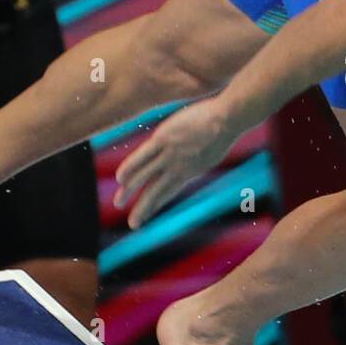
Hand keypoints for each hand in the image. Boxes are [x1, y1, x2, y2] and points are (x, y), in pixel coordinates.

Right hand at [114, 97, 236, 228]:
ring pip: (145, 175)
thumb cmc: (222, 132)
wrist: (226, 121)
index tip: (147, 216)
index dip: (156, 205)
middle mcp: (177, 167)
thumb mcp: (210, 154)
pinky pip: (143, 155)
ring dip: (130, 190)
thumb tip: (193, 166)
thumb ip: (197, 162)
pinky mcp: (164, 138)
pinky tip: (119, 178)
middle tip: (133, 223)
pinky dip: (130, 166)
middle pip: (156, 191)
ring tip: (119, 203)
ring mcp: (170, 153)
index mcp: (189, 172)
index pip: (168, 192)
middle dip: (143, 208)